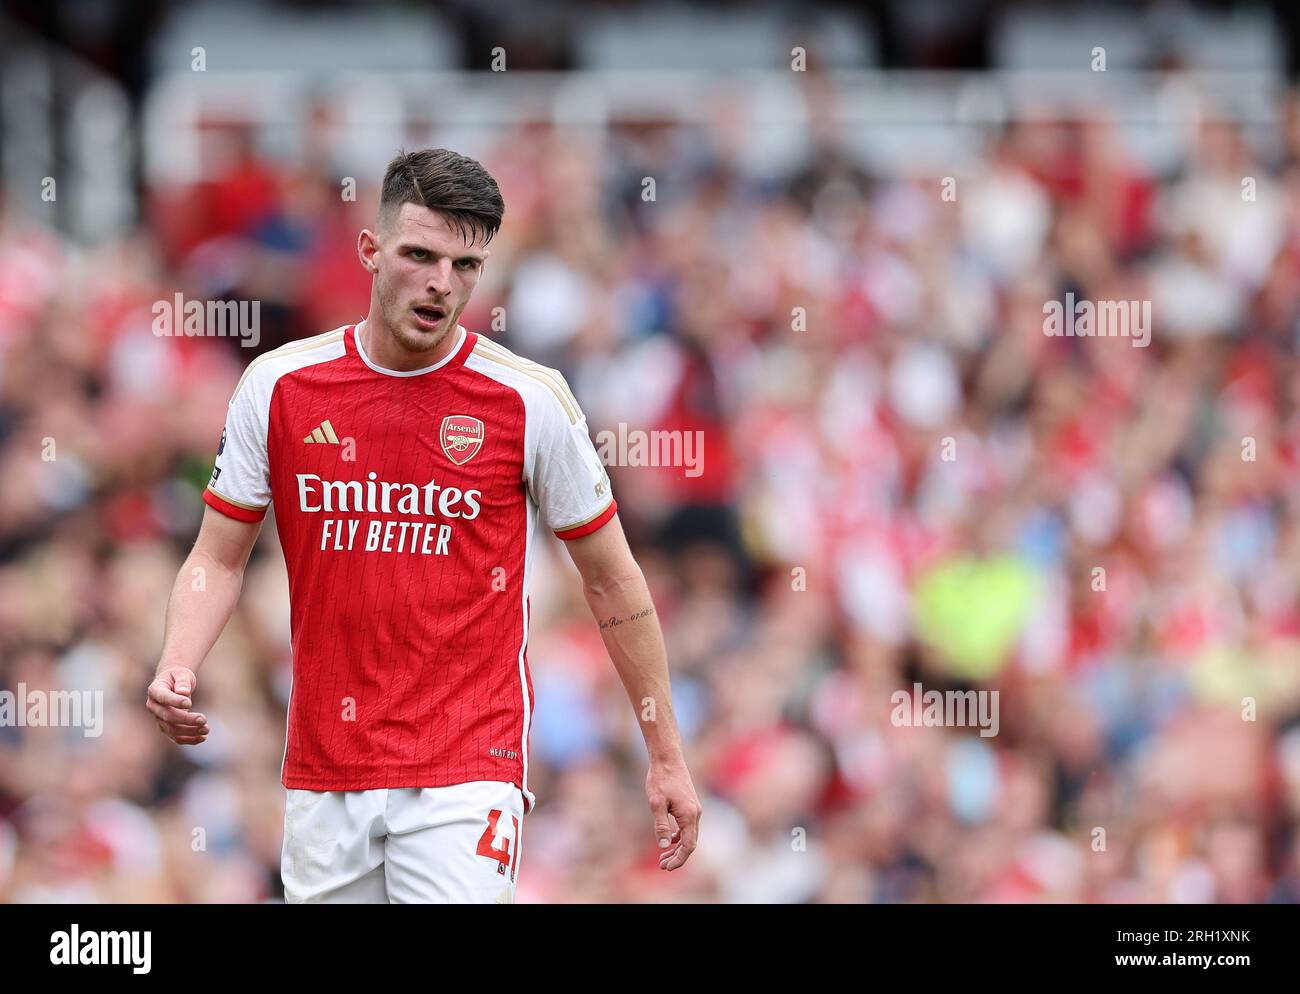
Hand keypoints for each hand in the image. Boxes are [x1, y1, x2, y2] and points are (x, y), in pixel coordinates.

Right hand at [146, 666, 208, 744]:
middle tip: (203, 719)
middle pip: (167, 716)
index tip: (190, 703)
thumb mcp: (182, 674)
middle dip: (186, 719)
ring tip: (206, 729)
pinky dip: (189, 739)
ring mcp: (158, 718)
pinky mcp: (166, 727)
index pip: (163, 697)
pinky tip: (202, 738)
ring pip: (172, 730)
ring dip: (190, 732)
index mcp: (155, 690)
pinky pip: (176, 737)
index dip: (175, 701)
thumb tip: (184, 693)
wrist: (173, 684)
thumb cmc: (178, 677)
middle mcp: (153, 706)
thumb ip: (183, 683)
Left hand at [646, 756, 700, 870]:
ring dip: (677, 847)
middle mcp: (696, 814)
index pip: (688, 846)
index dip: (679, 859)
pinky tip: (668, 839)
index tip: (666, 868)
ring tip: (663, 857)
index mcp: (689, 815)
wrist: (668, 758)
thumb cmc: (661, 779)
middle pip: (690, 843)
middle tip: (662, 866)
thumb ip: (660, 825)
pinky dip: (678, 836)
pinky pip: (687, 826)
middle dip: (677, 857)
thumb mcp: (656, 803)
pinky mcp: (690, 804)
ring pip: (689, 835)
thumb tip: (663, 846)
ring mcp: (694, 809)